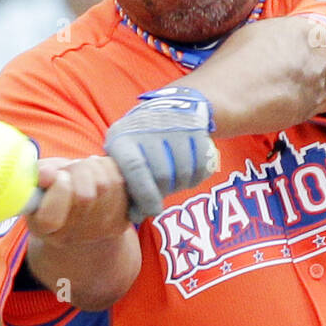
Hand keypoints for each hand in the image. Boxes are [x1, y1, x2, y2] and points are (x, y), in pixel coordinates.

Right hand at [28, 155, 129, 244]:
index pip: (50, 219)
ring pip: (105, 186)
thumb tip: (47, 174)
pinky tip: (100, 171)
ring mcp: (97, 233)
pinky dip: (110, 168)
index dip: (58, 190)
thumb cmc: (53, 188)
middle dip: (78, 169)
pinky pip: (120, 184)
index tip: (60, 175)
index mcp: (42, 228)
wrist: (78, 206)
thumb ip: (37, 175)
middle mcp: (69, 237)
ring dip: (95, 166)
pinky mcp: (118, 224)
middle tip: (73, 165)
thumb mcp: (37, 181)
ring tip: (86, 166)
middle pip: (84, 196)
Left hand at [104, 86, 216, 221]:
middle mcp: (148, 128)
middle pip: (163, 174)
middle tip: (160, 195)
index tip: (153, 211)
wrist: (170, 107)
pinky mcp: (197, 129)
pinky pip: (202, 166)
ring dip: (180, 186)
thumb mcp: (122, 155)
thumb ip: (126, 184)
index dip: (145, 194)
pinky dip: (197, 178)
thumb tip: (136, 217)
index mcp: (123, 138)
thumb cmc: (138, 142)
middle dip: (163, 193)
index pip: (135, 168)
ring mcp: (174, 126)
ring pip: (184, 172)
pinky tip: (187, 174)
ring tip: (172, 182)